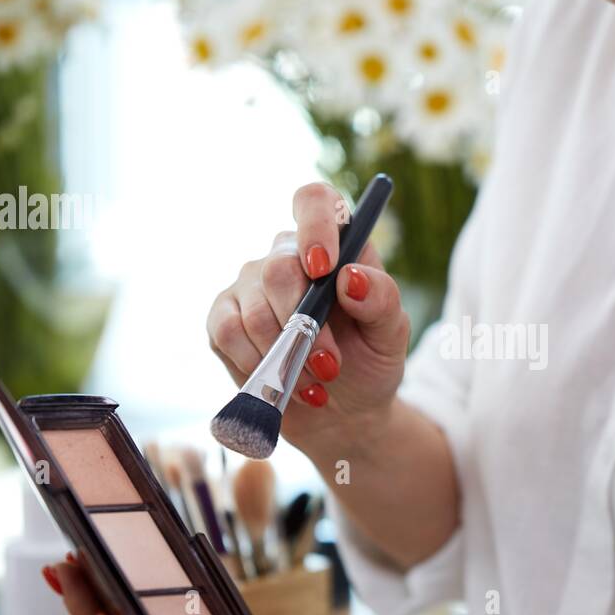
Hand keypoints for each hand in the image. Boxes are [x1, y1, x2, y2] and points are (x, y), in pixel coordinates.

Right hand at [206, 183, 410, 453]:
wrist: (343, 412)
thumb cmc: (370, 361)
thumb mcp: (391, 335)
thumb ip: (381, 300)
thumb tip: (349, 276)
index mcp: (334, 245)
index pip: (314, 202)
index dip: (315, 226)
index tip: (324, 269)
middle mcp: (287, 255)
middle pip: (279, 269)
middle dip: (305, 327)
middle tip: (330, 367)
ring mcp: (251, 285)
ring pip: (254, 310)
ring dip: (286, 356)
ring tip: (315, 382)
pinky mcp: (223, 319)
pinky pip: (227, 332)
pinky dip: (256, 364)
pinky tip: (282, 383)